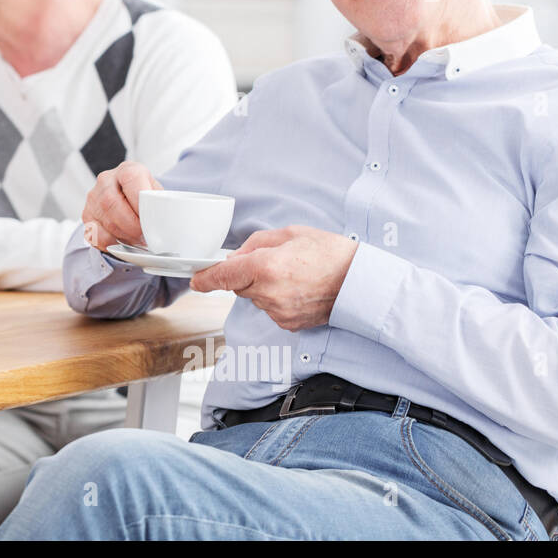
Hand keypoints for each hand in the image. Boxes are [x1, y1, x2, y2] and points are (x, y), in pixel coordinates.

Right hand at [81, 161, 161, 250]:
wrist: (130, 200)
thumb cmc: (144, 197)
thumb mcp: (157, 194)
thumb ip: (159, 203)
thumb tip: (163, 221)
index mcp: (127, 170)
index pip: (130, 178)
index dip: (139, 200)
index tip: (148, 217)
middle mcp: (107, 180)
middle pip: (112, 202)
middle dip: (131, 224)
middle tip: (144, 235)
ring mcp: (93, 198)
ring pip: (105, 219)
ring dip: (124, 235)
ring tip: (137, 239)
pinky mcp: (87, 215)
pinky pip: (95, 233)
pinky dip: (111, 242)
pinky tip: (122, 241)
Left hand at [189, 225, 358, 331]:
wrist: (361, 284)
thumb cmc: (330, 254)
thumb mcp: (290, 234)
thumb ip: (255, 244)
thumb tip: (236, 257)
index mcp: (264, 267)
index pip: (222, 276)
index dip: (205, 277)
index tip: (196, 278)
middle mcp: (267, 293)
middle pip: (238, 285)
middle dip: (246, 273)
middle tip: (273, 262)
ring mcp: (277, 311)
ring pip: (254, 297)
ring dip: (263, 286)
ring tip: (293, 275)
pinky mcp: (287, 323)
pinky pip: (269, 308)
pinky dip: (276, 299)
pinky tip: (298, 289)